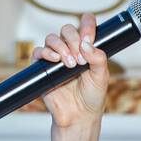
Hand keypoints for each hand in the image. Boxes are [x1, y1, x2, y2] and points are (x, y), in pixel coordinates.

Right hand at [31, 12, 108, 129]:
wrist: (79, 116)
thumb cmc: (92, 96)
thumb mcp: (102, 76)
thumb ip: (99, 57)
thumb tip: (86, 44)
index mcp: (86, 47)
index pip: (85, 24)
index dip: (87, 25)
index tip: (89, 38)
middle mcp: (70, 49)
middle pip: (66, 30)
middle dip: (74, 40)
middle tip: (80, 59)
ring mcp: (55, 57)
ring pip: (52, 38)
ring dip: (61, 47)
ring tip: (70, 64)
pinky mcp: (43, 67)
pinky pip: (38, 52)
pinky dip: (45, 53)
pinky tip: (55, 60)